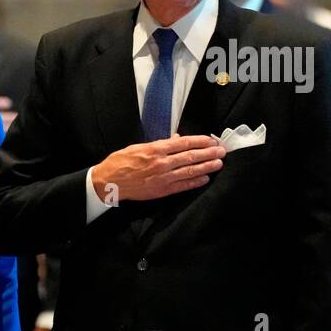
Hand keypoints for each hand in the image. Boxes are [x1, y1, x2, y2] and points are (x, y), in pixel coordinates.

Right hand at [91, 134, 224, 203]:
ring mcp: (162, 177)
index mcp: (155, 149)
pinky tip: (205, 178)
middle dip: (209, 153)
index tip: (211, 140)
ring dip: (207, 167)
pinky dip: (195, 182)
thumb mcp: (138, 147)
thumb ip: (159, 144)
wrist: (108, 182)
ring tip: (219, 163)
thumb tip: (176, 139)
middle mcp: (162, 163)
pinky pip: (183, 185)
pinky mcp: (161, 190)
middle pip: (191, 156)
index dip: (201, 141)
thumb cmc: (120, 162)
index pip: (184, 143)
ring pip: (190, 171)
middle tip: (222, 151)